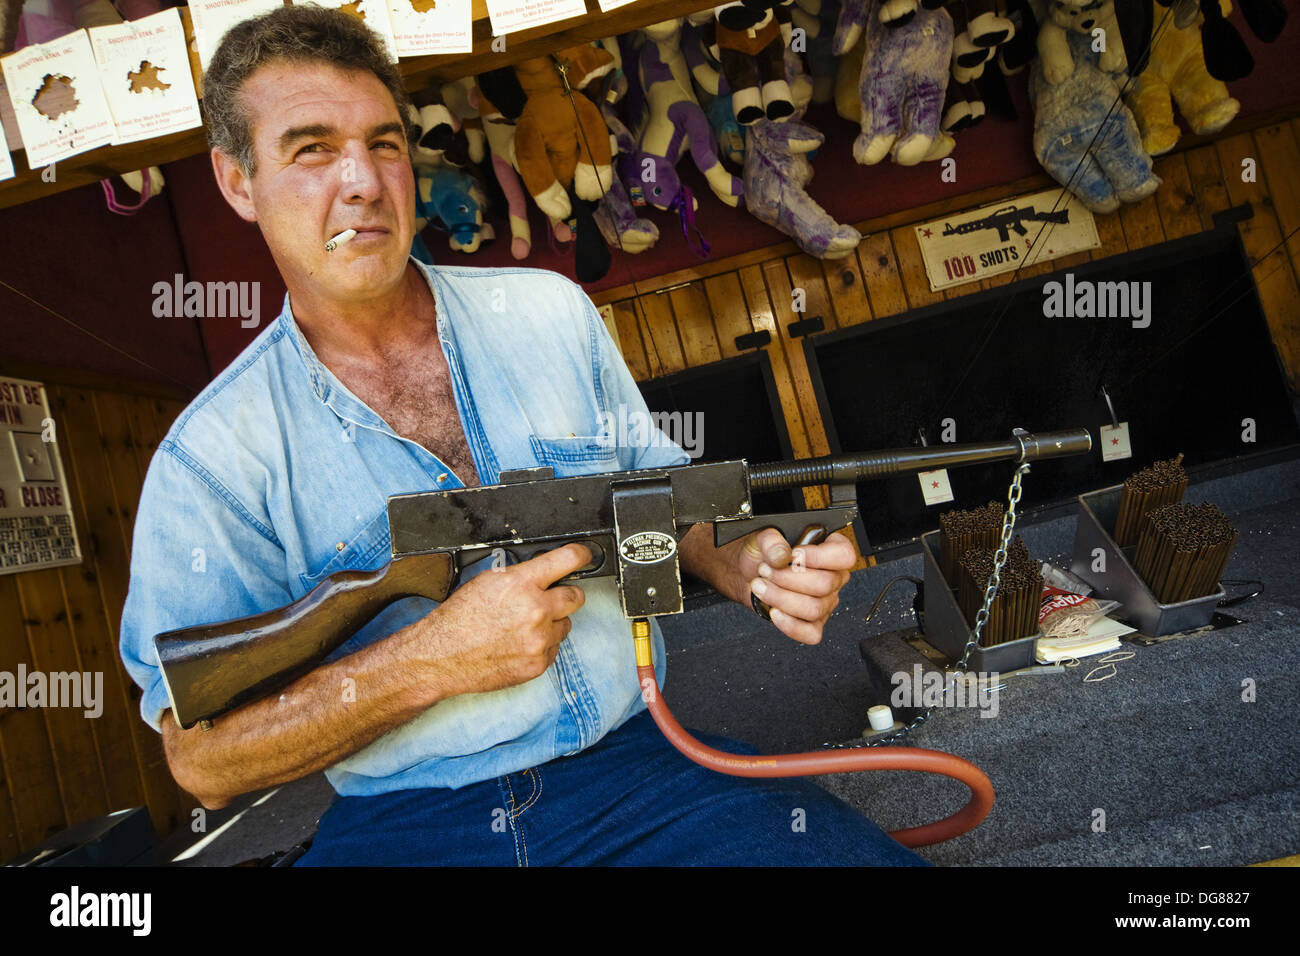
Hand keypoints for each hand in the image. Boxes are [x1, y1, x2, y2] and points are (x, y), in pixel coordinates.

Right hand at [424, 543, 589, 696]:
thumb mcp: (487, 581)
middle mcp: (536, 610)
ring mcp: (540, 639)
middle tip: (550, 599)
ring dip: (551, 624)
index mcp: (521, 583)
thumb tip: (546, 571)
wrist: (441, 656)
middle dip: (566, 595)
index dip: (581, 555)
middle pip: (576, 596)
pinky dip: (541, 646)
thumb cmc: (458, 619)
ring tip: (522, 627)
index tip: (585, 557)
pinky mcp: (539, 663)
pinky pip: (554, 648)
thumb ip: (522, 576)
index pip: (568, 560)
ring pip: (565, 625)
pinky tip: (518, 644)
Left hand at [738, 529, 853, 644]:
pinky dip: (789, 624)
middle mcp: (833, 578)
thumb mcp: (763, 537)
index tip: (793, 555)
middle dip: (788, 579)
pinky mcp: (812, 624)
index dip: (819, 557)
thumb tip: (782, 555)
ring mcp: (825, 603)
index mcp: (830, 552)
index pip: (843, 556)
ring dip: (781, 598)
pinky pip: (810, 633)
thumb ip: (772, 541)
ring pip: (814, 609)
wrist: (747, 573)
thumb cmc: (762, 553)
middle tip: (766, 571)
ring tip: (761, 586)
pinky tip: (774, 611)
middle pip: (824, 584)